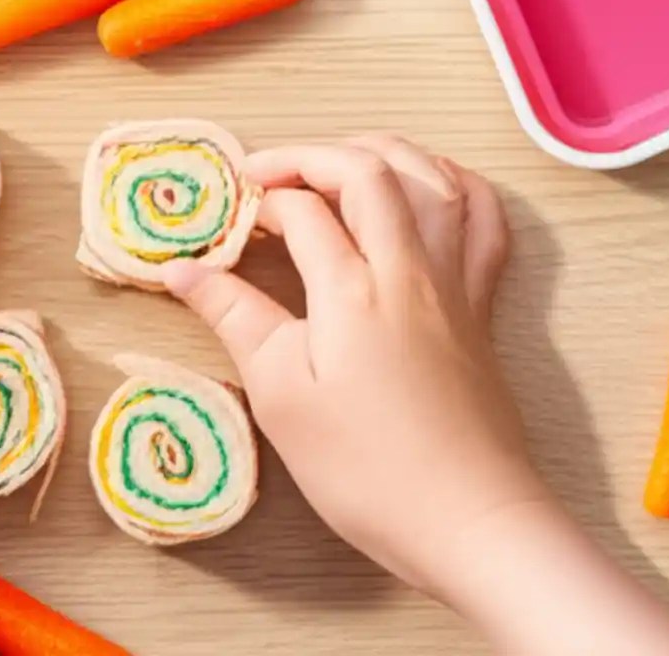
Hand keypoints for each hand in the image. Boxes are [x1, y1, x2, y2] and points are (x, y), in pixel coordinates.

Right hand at [163, 135, 538, 589]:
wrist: (468, 517)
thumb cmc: (367, 470)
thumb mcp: (284, 399)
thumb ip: (236, 320)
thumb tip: (183, 268)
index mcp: (354, 289)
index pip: (305, 211)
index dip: (261, 202)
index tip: (230, 221)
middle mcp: (412, 268)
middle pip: (370, 171)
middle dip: (312, 156)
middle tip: (270, 177)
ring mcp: (457, 284)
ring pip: (432, 180)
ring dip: (383, 153)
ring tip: (339, 161)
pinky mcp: (483, 308)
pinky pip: (485, 223)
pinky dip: (459, 186)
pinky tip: (433, 185)